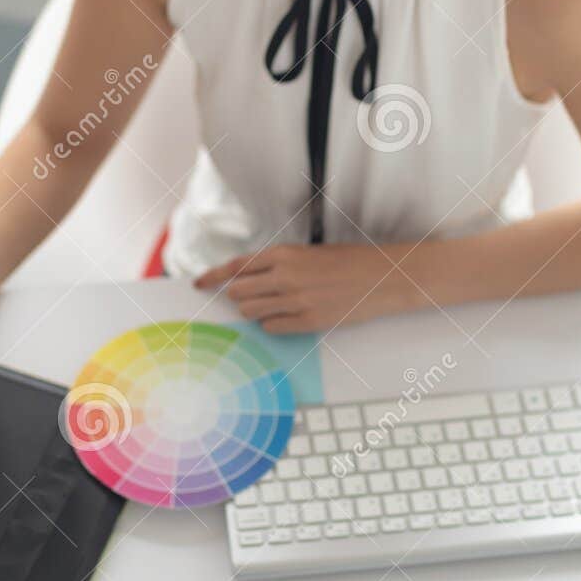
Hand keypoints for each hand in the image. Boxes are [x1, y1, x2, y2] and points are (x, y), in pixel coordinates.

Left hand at [193, 243, 402, 332]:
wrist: (381, 278)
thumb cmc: (347, 261)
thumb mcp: (308, 253)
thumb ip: (277, 263)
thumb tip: (248, 279)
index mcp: (283, 254)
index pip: (235, 266)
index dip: (212, 276)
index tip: (199, 284)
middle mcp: (285, 277)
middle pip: (238, 292)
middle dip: (238, 296)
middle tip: (249, 296)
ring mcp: (295, 301)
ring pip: (251, 312)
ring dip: (254, 310)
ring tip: (273, 305)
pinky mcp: (308, 321)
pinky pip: (271, 327)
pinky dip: (272, 323)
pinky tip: (285, 317)